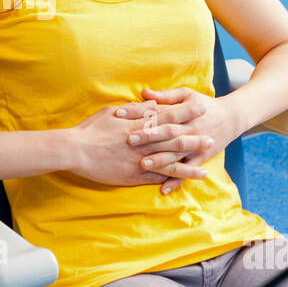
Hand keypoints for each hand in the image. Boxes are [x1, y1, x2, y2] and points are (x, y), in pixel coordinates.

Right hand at [67, 102, 212, 188]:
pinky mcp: (132, 175)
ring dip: (188, 166)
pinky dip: (170, 181)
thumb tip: (153, 103)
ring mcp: (139, 161)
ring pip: (169, 163)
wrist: (75, 150)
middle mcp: (143, 143)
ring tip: (205, 169)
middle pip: (174, 140)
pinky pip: (156, 178)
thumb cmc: (91, 129)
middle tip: (212, 139)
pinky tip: (182, 183)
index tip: (202, 107)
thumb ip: (135, 109)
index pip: (168, 116)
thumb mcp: (113, 111)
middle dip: (194, 140)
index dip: (186, 112)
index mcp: (139, 124)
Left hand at [115, 87, 242, 193]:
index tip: (119, 114)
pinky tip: (163, 189)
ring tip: (142, 164)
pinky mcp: (200, 159)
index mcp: (183, 112)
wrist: (231, 118)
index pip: (157, 111)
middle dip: (148, 136)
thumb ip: (164, 96)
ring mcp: (195, 146)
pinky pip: (187, 171)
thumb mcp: (186, 94)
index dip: (137, 112)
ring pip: (175, 154)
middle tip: (129, 139)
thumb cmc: (203, 104)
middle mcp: (189, 129)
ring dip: (160, 160)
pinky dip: (175, 181)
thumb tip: (143, 92)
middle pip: (166, 132)